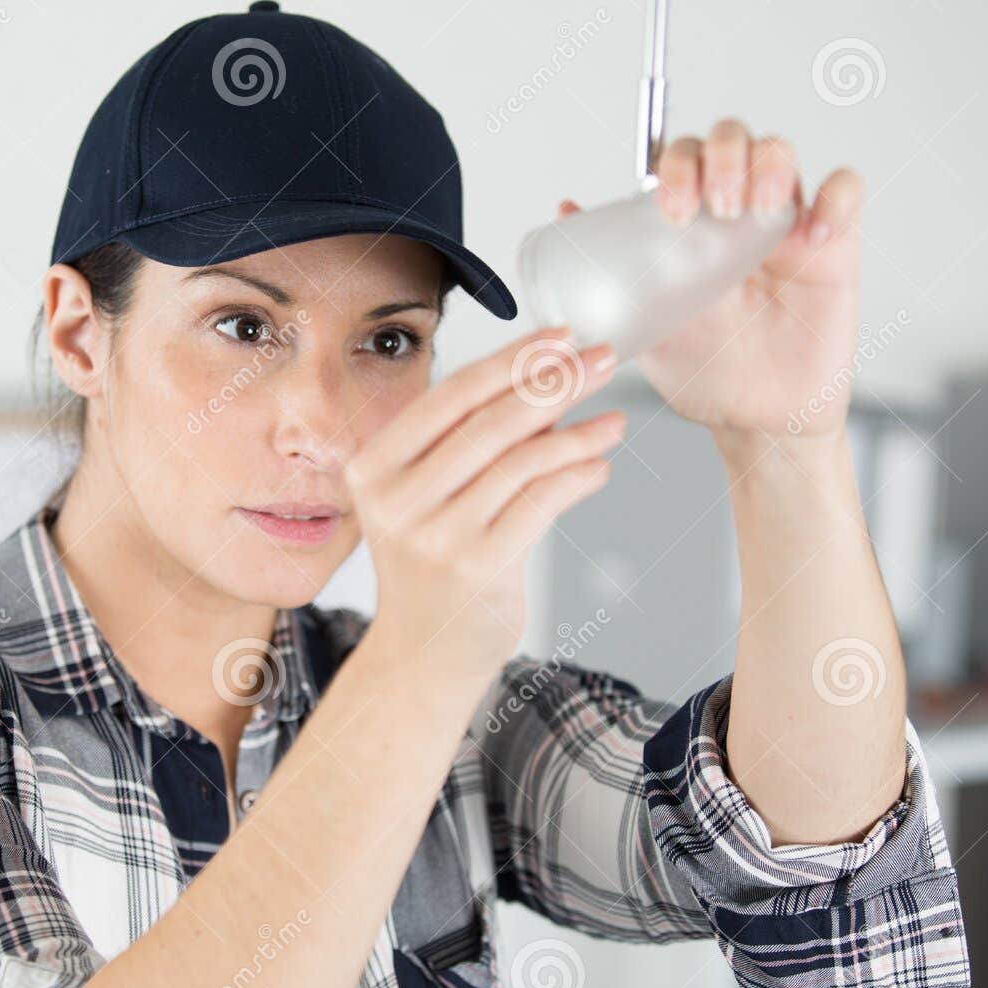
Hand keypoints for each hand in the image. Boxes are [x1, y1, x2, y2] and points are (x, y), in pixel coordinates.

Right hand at [347, 328, 621, 675]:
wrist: (424, 651)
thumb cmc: (432, 563)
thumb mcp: (428, 495)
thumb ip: (470, 442)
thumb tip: (550, 377)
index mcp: (374, 467)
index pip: (451, 395)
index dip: (512, 359)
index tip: (561, 336)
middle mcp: (397, 499)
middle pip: (490, 421)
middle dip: (555, 382)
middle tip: (602, 360)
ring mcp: (434, 535)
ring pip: (521, 460)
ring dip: (579, 434)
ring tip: (614, 421)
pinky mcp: (476, 566)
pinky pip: (540, 503)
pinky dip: (577, 477)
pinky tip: (599, 468)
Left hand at [558, 118, 862, 441]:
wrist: (752, 419)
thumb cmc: (702, 371)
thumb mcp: (645, 319)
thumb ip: (610, 268)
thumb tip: (563, 212)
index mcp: (688, 222)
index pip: (683, 157)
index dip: (677, 165)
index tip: (671, 210)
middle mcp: (734, 211)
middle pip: (732, 138)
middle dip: (720, 154)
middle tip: (712, 205)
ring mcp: (784, 223)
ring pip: (781, 152)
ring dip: (767, 164)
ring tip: (752, 209)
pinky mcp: (834, 245)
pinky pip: (846, 192)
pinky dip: (835, 198)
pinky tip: (813, 232)